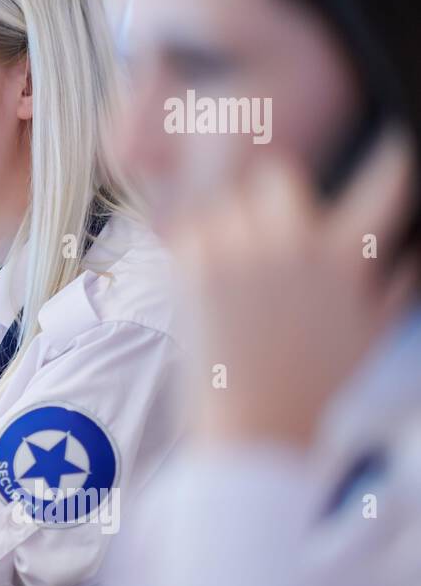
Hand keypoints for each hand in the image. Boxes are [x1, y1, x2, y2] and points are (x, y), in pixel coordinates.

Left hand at [171, 135, 416, 448]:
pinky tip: (201, 269)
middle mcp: (293, 246)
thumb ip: (394, 288)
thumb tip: (414, 258)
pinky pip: (186, 228)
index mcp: (347, 259)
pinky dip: (191, 242)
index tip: (390, 149)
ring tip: (231, 255)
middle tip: (269, 224)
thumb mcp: (373, 337)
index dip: (390, 161)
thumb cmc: (322, 394)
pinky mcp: (191, 270)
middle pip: (277, 173)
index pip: (384, 181)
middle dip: (274, 192)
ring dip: (228, 217)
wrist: (259, 436)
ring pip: (224, 198)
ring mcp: (237, 254)